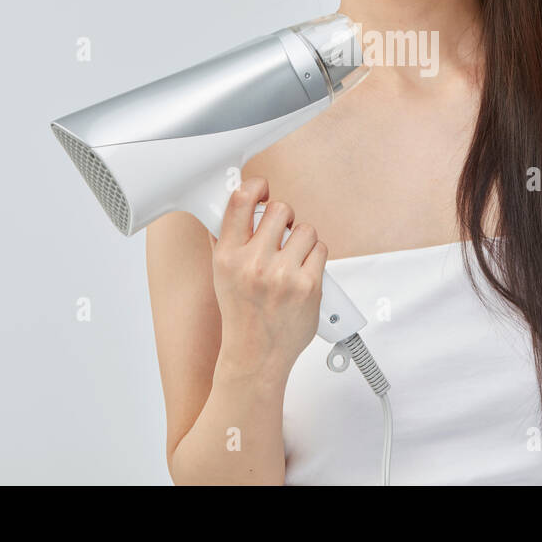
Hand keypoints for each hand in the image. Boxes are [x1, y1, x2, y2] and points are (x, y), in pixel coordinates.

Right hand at [210, 176, 327, 379]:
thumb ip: (227, 240)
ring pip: (305, 229)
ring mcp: (283, 275)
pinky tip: (303, 271)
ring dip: (302, 240)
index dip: (256, 186)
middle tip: (282, 232)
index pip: (240, 201)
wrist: (256, 355)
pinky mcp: (309, 285)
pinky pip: (321, 249)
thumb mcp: (221, 275)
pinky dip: (315, 257)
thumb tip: (236, 206)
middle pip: (280, 209)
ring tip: (292, 257)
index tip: (263, 189)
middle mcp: (253, 263)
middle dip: (284, 218)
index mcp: (227, 256)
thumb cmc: (240, 313)